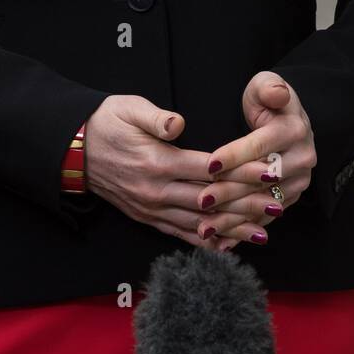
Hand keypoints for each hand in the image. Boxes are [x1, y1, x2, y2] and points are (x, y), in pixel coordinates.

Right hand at [83, 95, 270, 251]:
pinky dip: (206, 241)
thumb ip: (156, 117)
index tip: (268, 171)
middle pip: (210, 202)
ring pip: (199, 224)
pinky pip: (180, 234)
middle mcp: (156, 191)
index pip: (209, 170)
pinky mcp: (146, 217)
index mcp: (156, 162)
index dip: (241, 172)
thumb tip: (178, 124)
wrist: (74, 150)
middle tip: (278, 204)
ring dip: (233, 229)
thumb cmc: (106, 122)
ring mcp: (151, 208)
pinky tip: (228, 245)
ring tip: (264, 232)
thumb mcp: (127, 108)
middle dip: (246, 204)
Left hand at [193, 74, 316, 243]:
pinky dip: (242, 230)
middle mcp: (301, 158)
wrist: (288, 121)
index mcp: (294, 130)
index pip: (261, 145)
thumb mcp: (267, 85)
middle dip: (229, 191)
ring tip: (205, 227)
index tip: (210, 164)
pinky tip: (220, 241)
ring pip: (262, 203)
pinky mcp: (290, 198)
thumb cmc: (268, 101)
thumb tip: (276, 93)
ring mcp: (298, 182)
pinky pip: (265, 217)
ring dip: (233, 218)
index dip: (235, 155)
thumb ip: (269, 87)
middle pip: (261, 179)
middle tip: (201, 201)